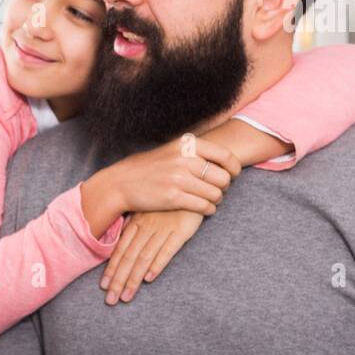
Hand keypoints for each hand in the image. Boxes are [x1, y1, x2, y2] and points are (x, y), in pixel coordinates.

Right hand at [80, 134, 239, 233]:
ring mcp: (179, 178)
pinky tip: (204, 209)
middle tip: (217, 190)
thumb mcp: (171, 150)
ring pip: (215, 194)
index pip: (225, 155)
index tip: (232, 174)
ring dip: (216, 200)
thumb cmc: (149, 168)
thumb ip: (195, 152)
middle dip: (224, 186)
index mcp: (186, 144)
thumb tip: (225, 160)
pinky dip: (208, 210)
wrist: (121, 183)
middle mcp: (184, 159)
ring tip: (210, 200)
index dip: (233, 168)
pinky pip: (204, 206)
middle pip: (223, 177)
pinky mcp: (173, 197)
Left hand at [101, 209, 204, 304]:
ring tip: (126, 296)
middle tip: (111, 299)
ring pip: (144, 257)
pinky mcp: (181, 230)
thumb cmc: (167, 199)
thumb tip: (120, 243)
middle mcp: (146, 227)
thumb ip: (134, 226)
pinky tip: (149, 278)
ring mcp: (163, 229)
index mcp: (136, 223)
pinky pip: (167, 250)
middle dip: (118, 280)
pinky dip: (157, 264)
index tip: (104, 286)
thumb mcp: (147, 209)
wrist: (191, 184)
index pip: (120, 250)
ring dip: (134, 278)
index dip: (111, 269)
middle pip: (129, 258)